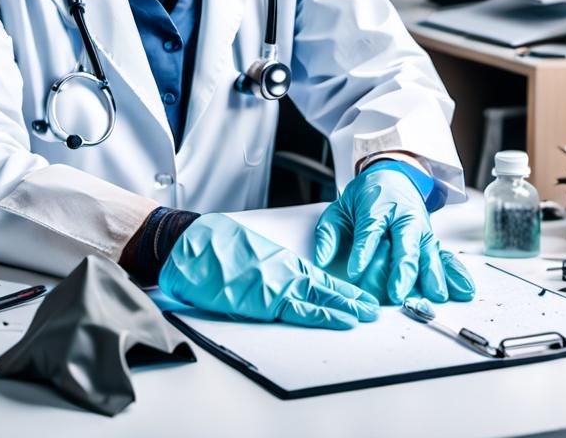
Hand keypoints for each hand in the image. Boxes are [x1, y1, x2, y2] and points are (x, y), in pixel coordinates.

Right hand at [159, 213, 378, 328]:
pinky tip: (343, 320)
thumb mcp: (248, 257)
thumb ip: (266, 271)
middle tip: (374, 308)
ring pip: (321, 298)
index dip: (340, 288)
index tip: (359, 296)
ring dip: (347, 307)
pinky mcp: (265, 299)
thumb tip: (271, 283)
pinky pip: (301, 310)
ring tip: (369, 314)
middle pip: (325, 288)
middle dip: (351, 298)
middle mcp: (283, 272)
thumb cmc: (214, 249)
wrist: (192, 245)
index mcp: (280, 263)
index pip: (318, 278)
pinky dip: (325, 315)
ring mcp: (276, 284)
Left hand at [314, 167, 473, 304]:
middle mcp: (403, 217)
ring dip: (432, 275)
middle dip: (402, 269)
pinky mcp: (431, 240)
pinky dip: (454, 273)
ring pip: (427, 252)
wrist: (395, 175)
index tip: (355, 271)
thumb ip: (330, 233)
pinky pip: (444, 257)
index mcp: (378, 206)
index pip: (370, 229)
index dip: (363, 251)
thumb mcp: (341, 207)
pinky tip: (461, 289)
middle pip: (405, 243)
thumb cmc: (366, 197)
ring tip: (434, 296)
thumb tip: (322, 259)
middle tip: (397, 293)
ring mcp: (420, 229)